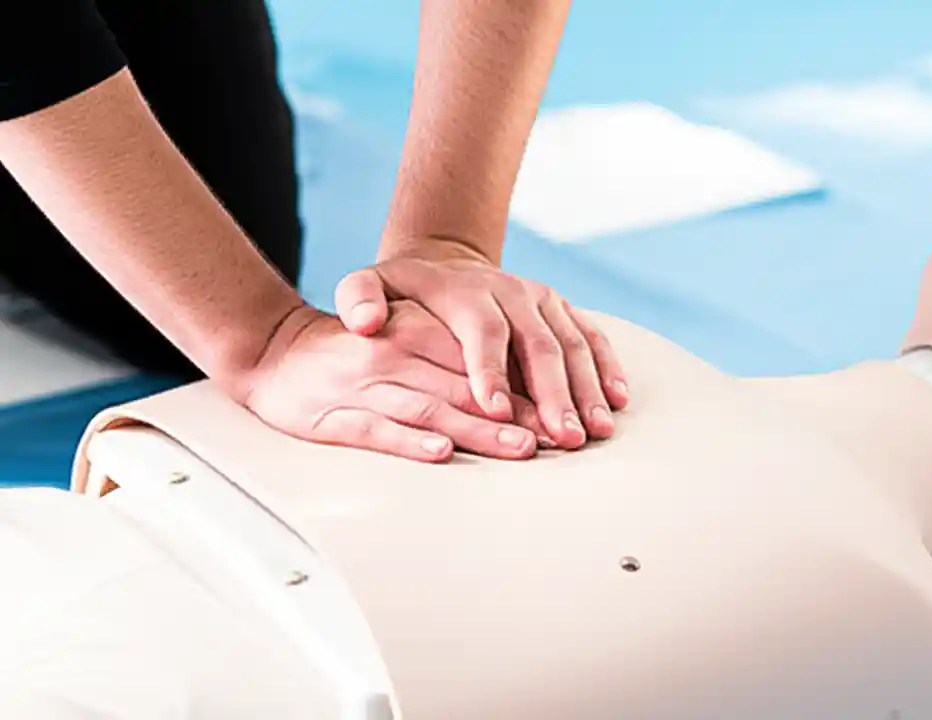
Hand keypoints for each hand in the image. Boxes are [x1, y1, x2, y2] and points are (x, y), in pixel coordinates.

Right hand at [239, 302, 546, 461]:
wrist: (275, 349)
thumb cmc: (355, 347)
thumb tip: (525, 380)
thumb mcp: (408, 330)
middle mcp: (396, 352)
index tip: (564, 409)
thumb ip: (457, 350)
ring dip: (479, 430)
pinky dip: (410, 442)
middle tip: (560, 435)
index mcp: (419, 327)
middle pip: (468, 386)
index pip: (484, 355)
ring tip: (520, 446)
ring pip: (432, 408)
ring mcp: (366, 386)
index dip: (528, 384)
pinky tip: (440, 453)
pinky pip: (377, 431)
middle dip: (520, 413)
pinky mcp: (334, 416)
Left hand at [333, 238, 628, 449]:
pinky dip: (608, 368)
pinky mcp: (564, 308)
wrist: (444, 261)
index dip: (491, 371)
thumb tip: (363, 322)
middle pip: (538, 345)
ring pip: (572, 344)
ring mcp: (543, 300)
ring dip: (587, 389)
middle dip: (553, 394)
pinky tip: (617, 401)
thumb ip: (358, 299)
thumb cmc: (405, 291)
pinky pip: (593, 336)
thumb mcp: (369, 284)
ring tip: (595, 431)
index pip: (483, 332)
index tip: (496, 412)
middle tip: (563, 437)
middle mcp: (512, 291)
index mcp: (466, 291)